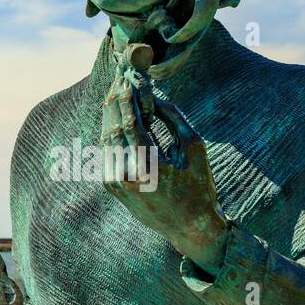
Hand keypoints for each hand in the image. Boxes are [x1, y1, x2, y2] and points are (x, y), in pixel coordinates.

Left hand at [101, 65, 228, 275]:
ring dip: (110, 114)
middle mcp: (126, 174)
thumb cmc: (198, 186)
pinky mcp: (111, 186)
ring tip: (115, 92)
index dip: (127, 97)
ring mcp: (115, 182)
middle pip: (113, 127)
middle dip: (115, 101)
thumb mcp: (195, 147)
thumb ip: (173, 117)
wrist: (188, 227)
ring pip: (106, 139)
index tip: (127, 78)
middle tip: (118, 79)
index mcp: (148, 166)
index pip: (130, 122)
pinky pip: (108, 152)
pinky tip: (114, 116)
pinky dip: (110, 132)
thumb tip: (151, 96)